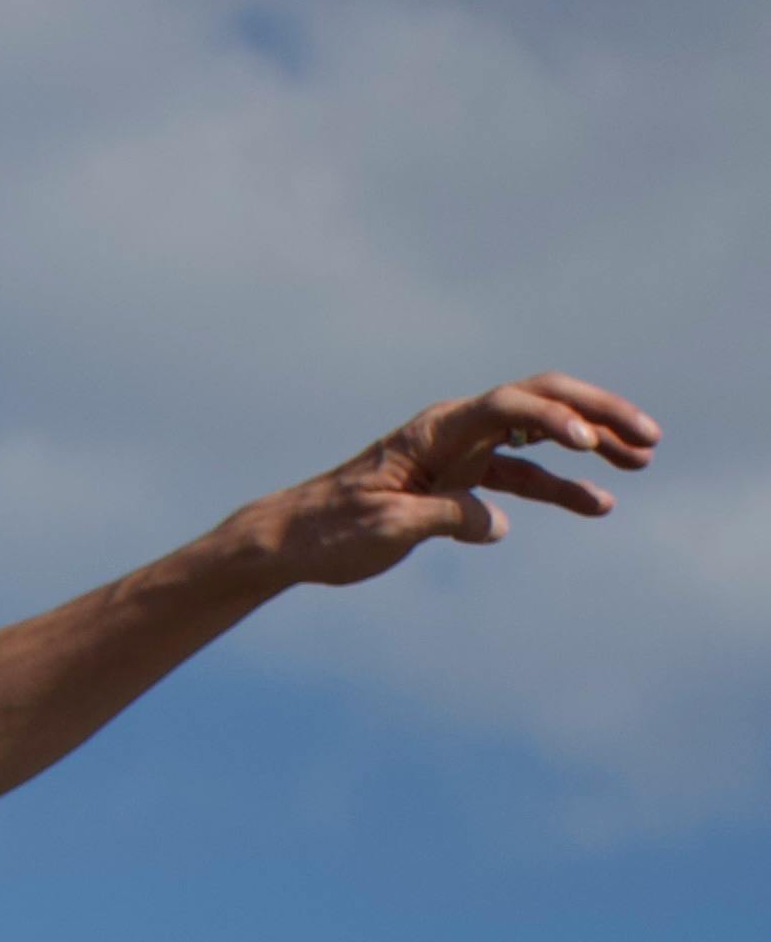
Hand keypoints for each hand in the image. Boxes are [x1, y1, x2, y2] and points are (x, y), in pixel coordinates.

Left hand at [240, 373, 658, 591]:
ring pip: (541, 438)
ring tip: (642, 460)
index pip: (508, 406)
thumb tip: (498, 522)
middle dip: (598, 414)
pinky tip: (598, 503)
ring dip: (594, 446)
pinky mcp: (462, 480)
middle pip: (542, 403)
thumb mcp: (385, 530)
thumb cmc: (330, 531)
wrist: (294, 538)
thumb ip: (444, 519)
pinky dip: (560, 487)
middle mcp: (456, 429)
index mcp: (435, 430)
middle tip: (647, 436)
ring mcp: (463, 451)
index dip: (553, 419)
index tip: (589, 447)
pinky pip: (523, 476)